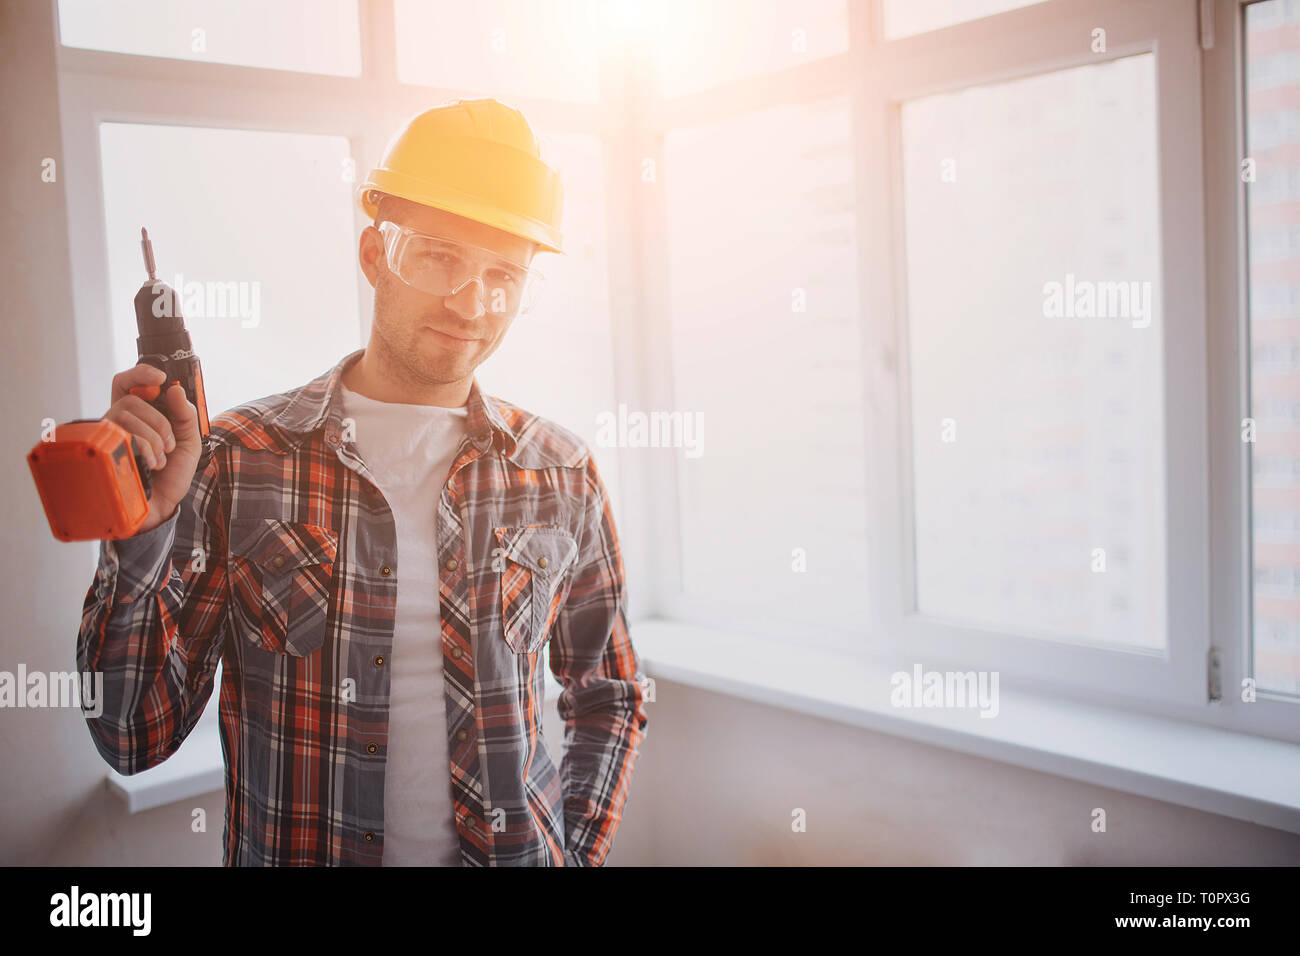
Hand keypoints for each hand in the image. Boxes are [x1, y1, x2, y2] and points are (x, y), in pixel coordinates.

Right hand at [104, 364, 201, 536]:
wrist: (161, 506)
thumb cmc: (171, 473)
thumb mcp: (188, 441)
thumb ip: (185, 414)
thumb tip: (174, 389)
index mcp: (139, 415)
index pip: (128, 382)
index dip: (140, 373)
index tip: (160, 378)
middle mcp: (119, 422)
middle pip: (129, 396)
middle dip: (158, 418)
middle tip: (170, 440)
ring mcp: (109, 435)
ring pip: (127, 413)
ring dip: (155, 437)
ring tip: (162, 458)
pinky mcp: (104, 449)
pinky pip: (123, 433)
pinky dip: (147, 448)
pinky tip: (152, 464)